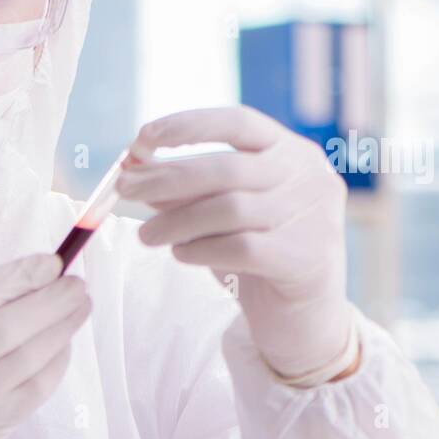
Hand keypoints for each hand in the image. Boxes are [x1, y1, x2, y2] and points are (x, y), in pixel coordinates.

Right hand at [0, 254, 90, 438]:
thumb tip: (27, 281)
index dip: (20, 276)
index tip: (51, 263)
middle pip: (7, 328)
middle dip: (51, 301)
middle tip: (77, 284)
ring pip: (26, 362)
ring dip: (61, 330)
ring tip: (79, 308)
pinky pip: (30, 395)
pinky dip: (53, 366)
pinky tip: (63, 347)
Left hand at [116, 106, 354, 379]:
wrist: (305, 316)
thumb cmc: (260, 252)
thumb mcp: (225, 213)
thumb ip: (188, 189)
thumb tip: (134, 169)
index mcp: (292, 152)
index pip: (238, 122)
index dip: (188, 126)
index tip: (142, 138)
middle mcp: (309, 178)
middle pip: (226, 168)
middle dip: (167, 178)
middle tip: (126, 190)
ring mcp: (312, 217)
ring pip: (229, 209)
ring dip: (176, 220)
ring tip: (146, 235)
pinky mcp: (304, 259)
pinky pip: (239, 247)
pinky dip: (200, 249)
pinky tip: (181, 254)